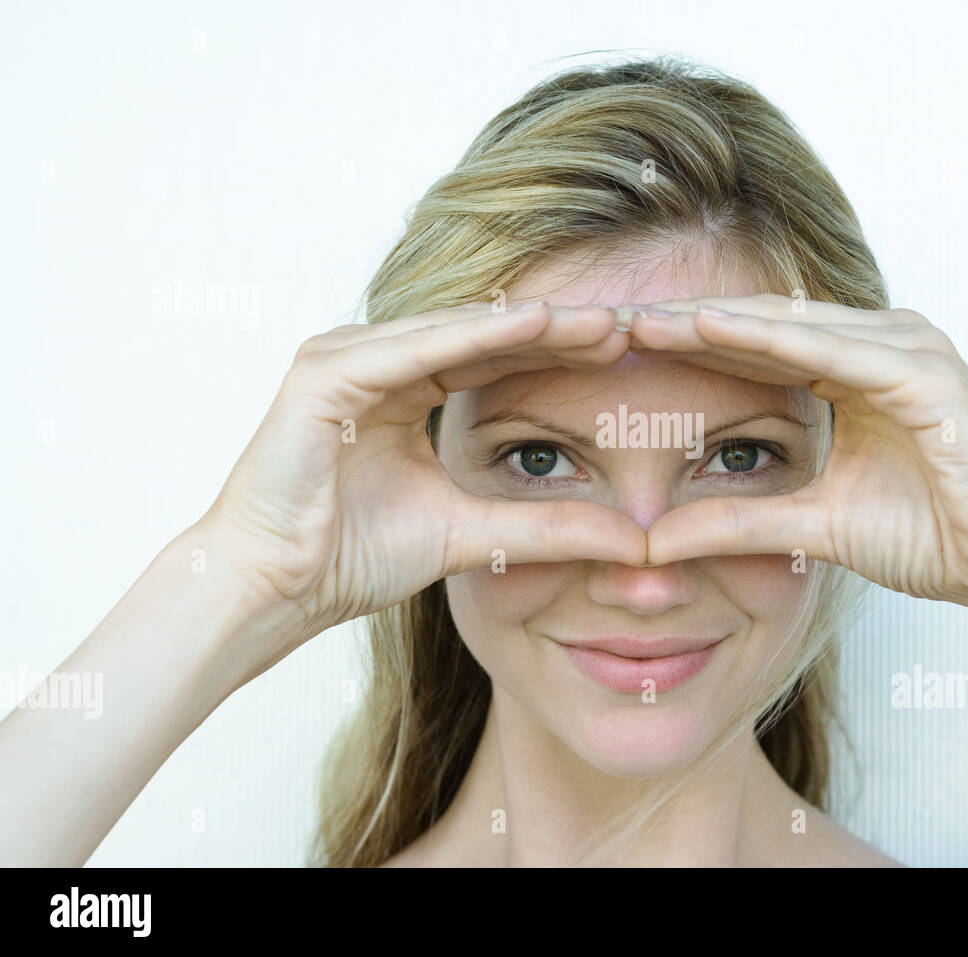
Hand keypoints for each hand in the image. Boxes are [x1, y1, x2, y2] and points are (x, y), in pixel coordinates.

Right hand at [200, 301, 647, 661]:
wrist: (275, 591)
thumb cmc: (352, 560)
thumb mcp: (473, 535)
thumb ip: (547, 529)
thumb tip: (634, 541)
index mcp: (403, 389)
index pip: (496, 360)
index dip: (561, 354)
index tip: (630, 354)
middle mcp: (375, 362)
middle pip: (485, 337)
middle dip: (559, 331)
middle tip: (635, 324)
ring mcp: (346, 358)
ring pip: (458, 332)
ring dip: (533, 325)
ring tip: (603, 321)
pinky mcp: (325, 373)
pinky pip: (415, 348)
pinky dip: (476, 336)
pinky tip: (536, 324)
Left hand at [629, 294, 967, 609]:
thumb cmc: (936, 536)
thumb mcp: (815, 525)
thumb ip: (741, 522)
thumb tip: (657, 540)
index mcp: (854, 371)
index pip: (753, 347)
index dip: (684, 346)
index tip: (612, 350)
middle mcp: (877, 344)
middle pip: (760, 323)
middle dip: (682, 322)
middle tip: (601, 319)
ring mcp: (903, 348)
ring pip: (788, 324)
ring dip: (710, 320)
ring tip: (636, 317)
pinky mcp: (923, 371)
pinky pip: (832, 348)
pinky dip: (769, 338)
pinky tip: (708, 328)